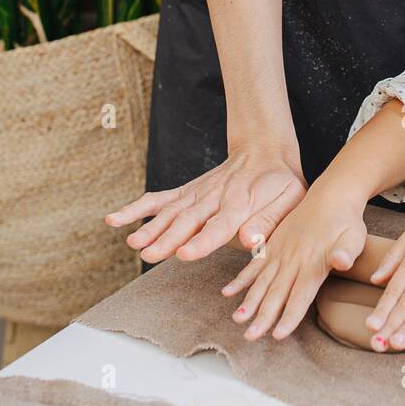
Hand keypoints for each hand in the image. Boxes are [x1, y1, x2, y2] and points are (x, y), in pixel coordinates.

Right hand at [105, 146, 306, 263]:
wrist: (264, 151)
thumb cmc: (281, 182)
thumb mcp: (290, 199)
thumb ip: (269, 221)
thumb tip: (249, 240)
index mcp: (241, 203)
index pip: (220, 225)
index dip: (202, 240)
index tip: (185, 254)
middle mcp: (214, 197)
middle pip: (189, 220)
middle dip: (168, 238)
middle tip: (149, 254)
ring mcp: (196, 193)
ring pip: (170, 211)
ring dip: (150, 227)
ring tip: (132, 242)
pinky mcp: (185, 192)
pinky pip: (159, 199)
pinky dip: (136, 208)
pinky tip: (114, 219)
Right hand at [219, 183, 367, 340]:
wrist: (332, 194)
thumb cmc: (346, 221)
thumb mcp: (354, 236)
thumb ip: (346, 252)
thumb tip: (342, 263)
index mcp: (313, 263)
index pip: (300, 295)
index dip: (289, 316)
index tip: (277, 335)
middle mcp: (293, 260)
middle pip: (276, 293)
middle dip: (263, 316)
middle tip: (250, 337)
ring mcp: (280, 252)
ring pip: (261, 281)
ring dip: (249, 301)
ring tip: (237, 319)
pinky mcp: (273, 245)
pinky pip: (254, 265)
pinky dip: (241, 279)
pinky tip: (228, 292)